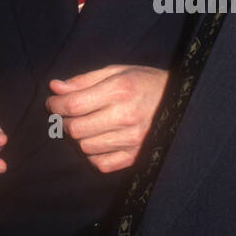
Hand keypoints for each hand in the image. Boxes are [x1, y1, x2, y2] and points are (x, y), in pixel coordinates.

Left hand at [46, 65, 168, 172]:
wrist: (181, 101)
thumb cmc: (145, 83)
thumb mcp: (116, 72)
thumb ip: (84, 81)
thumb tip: (55, 88)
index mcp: (121, 90)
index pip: (74, 105)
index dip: (56, 105)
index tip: (53, 103)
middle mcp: (126, 116)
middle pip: (75, 129)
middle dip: (64, 121)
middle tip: (69, 114)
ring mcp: (133, 140)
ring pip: (85, 147)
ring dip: (80, 137)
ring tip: (88, 125)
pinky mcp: (136, 157)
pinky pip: (100, 163)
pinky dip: (94, 154)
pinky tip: (101, 140)